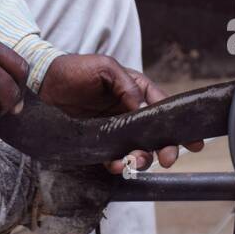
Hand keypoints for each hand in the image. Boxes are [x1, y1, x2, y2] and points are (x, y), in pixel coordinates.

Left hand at [38, 54, 202, 172]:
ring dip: (140, 159)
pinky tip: (115, 165)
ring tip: (133, 162)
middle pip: (156, 135)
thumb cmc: (74, 70)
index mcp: (137, 91)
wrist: (40, 84)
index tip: (194, 143)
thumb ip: (128, 87)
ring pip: (138, 150)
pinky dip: (118, 165)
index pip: (164, 109)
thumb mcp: (105, 68)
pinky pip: (114, 159)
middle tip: (167, 159)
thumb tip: (144, 111)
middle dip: (165, 149)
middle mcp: (129, 113)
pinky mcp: (98, 144)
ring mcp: (114, 131)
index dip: (179, 125)